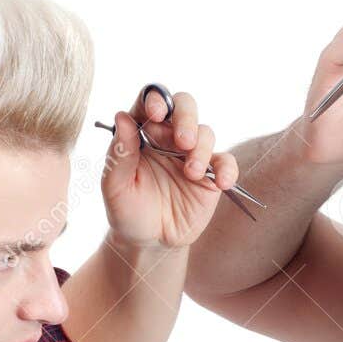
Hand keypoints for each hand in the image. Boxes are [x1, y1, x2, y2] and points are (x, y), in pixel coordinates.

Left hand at [100, 85, 238, 249]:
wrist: (149, 241)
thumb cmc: (127, 210)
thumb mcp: (114, 186)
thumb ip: (119, 153)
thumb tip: (122, 117)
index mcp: (142, 132)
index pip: (150, 102)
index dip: (155, 100)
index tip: (155, 114)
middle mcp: (168, 137)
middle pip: (184, 107)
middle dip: (186, 118)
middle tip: (182, 141)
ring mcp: (191, 154)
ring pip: (205, 133)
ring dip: (201, 149)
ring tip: (192, 173)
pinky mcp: (211, 174)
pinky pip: (226, 162)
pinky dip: (228, 169)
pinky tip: (222, 182)